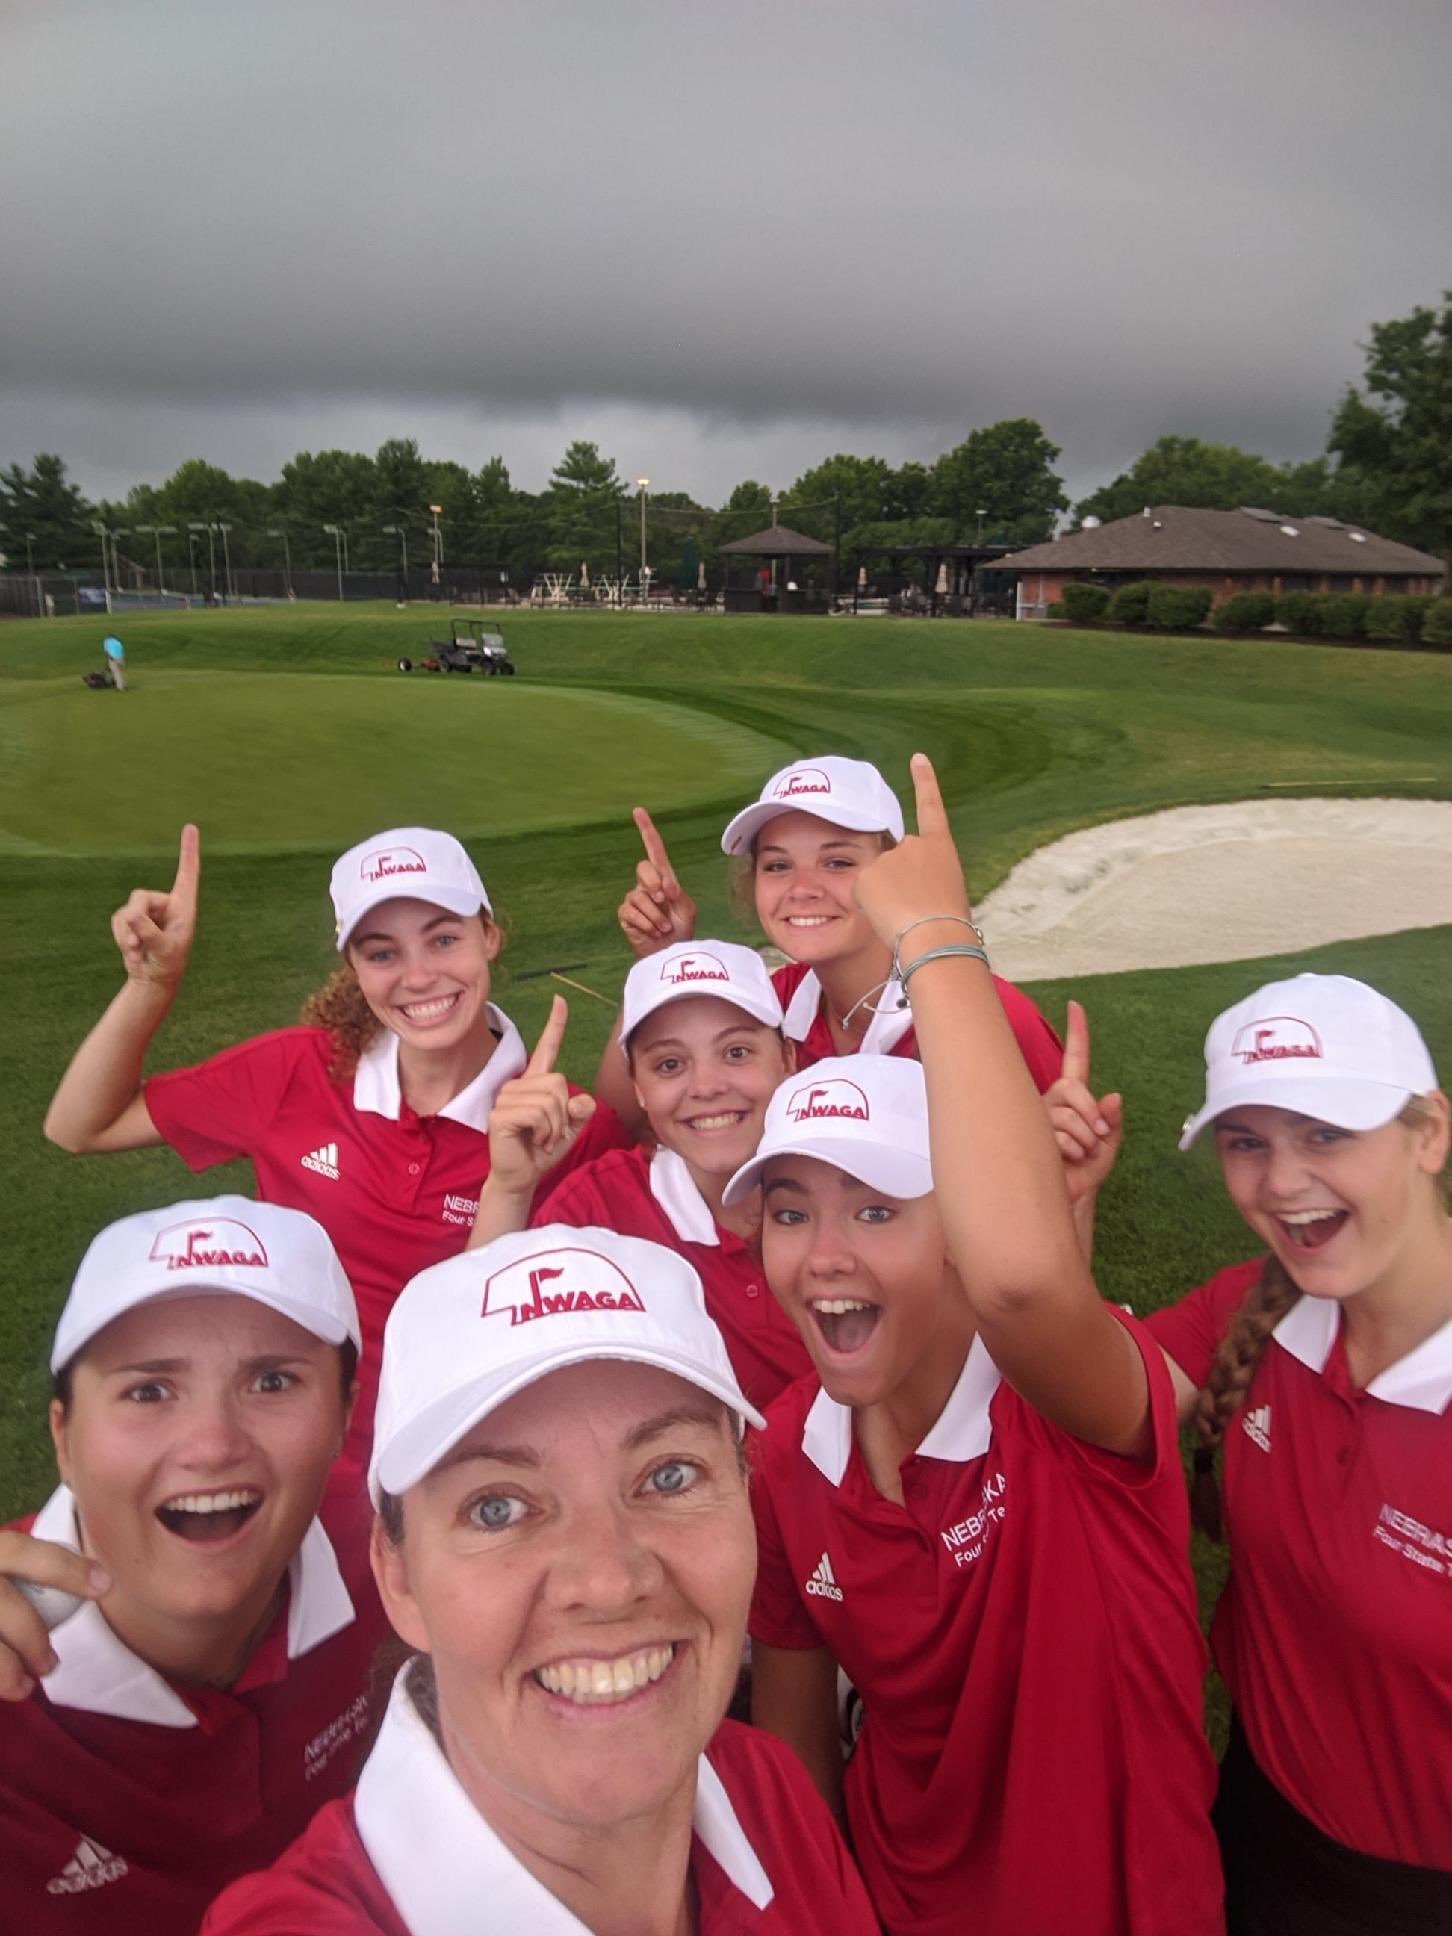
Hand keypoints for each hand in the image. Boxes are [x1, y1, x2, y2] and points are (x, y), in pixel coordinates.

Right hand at [0, 1533, 110, 1699]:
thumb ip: (21, 1566)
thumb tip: (95, 1583)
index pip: (24, 1552)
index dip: (67, 1569)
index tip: (105, 1586)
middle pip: (3, 1606)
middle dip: (32, 1639)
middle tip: (51, 1665)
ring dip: (7, 1673)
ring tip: (25, 1687)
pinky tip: (3, 1688)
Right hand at [111, 823, 199, 988]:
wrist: (153, 979)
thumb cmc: (168, 964)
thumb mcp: (163, 951)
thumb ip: (149, 932)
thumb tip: (131, 915)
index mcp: (184, 906)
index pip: (187, 873)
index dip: (188, 850)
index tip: (191, 826)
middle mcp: (166, 904)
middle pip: (141, 897)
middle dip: (134, 919)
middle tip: (135, 944)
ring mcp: (148, 911)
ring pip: (127, 910)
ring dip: (126, 933)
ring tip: (137, 952)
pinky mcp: (131, 919)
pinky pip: (118, 920)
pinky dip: (120, 936)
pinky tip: (131, 952)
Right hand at [486, 998, 596, 1193]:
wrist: (522, 1176)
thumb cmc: (542, 1150)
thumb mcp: (570, 1129)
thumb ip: (580, 1113)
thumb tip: (582, 1101)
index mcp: (536, 1083)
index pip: (546, 1049)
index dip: (554, 1025)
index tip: (560, 1001)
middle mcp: (518, 1085)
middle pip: (559, 1082)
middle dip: (564, 1113)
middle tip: (551, 1133)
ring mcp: (506, 1097)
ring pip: (550, 1100)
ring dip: (554, 1126)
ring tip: (542, 1138)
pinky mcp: (500, 1114)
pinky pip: (538, 1114)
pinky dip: (545, 1131)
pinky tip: (533, 1140)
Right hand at [617, 808, 696, 957]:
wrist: (672, 953)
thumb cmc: (682, 930)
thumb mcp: (687, 908)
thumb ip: (677, 893)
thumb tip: (663, 885)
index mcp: (664, 878)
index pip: (654, 849)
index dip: (646, 830)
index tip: (638, 811)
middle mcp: (647, 885)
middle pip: (643, 868)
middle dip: (655, 883)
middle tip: (665, 901)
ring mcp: (634, 899)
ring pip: (639, 895)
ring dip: (656, 915)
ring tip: (664, 927)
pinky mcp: (626, 915)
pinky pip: (631, 911)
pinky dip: (646, 923)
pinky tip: (653, 932)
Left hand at [852, 754, 971, 948]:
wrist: (936, 935)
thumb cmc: (947, 924)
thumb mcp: (946, 892)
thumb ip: (924, 878)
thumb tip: (899, 887)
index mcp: (940, 848)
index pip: (930, 807)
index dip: (924, 782)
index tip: (917, 758)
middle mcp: (913, 844)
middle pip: (893, 862)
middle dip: (896, 884)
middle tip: (914, 909)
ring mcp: (888, 857)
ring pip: (876, 879)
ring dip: (884, 897)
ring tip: (905, 915)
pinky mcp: (866, 873)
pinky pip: (861, 892)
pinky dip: (869, 905)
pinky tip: (886, 914)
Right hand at [1045, 1001, 1123, 1203]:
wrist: (1064, 1199)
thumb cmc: (1083, 1173)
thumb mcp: (1108, 1148)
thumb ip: (1114, 1123)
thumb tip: (1114, 1097)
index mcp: (1072, 1099)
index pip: (1075, 1060)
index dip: (1077, 1034)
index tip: (1075, 1007)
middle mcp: (1051, 1102)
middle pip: (1072, 1087)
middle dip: (1091, 1112)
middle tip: (1099, 1136)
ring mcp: (1038, 1117)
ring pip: (1068, 1115)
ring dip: (1085, 1141)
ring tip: (1079, 1156)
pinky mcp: (1030, 1135)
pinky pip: (1060, 1135)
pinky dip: (1073, 1151)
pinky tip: (1065, 1162)